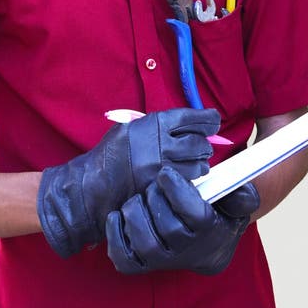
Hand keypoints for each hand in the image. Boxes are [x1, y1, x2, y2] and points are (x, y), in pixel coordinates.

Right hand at [38, 108, 219, 257]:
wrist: (93, 184)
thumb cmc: (113, 153)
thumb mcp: (132, 128)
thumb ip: (160, 126)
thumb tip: (193, 126)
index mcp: (153, 124)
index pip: (191, 118)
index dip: (208, 119)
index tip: (214, 121)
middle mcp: (159, 144)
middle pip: (199, 143)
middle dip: (204, 144)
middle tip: (201, 146)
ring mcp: (161, 168)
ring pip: (198, 166)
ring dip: (199, 164)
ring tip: (193, 164)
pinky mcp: (162, 189)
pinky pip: (187, 184)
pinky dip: (189, 181)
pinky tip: (183, 179)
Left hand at [106, 166, 259, 274]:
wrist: (205, 247)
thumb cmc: (217, 216)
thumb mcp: (236, 203)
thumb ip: (243, 194)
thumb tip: (239, 187)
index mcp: (209, 232)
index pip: (195, 215)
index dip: (177, 191)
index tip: (166, 173)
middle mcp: (184, 251)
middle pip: (168, 227)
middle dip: (155, 198)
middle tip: (152, 184)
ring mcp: (161, 261)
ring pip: (144, 242)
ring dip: (135, 214)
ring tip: (137, 199)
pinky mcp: (139, 266)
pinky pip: (122, 257)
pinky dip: (115, 236)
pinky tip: (118, 216)